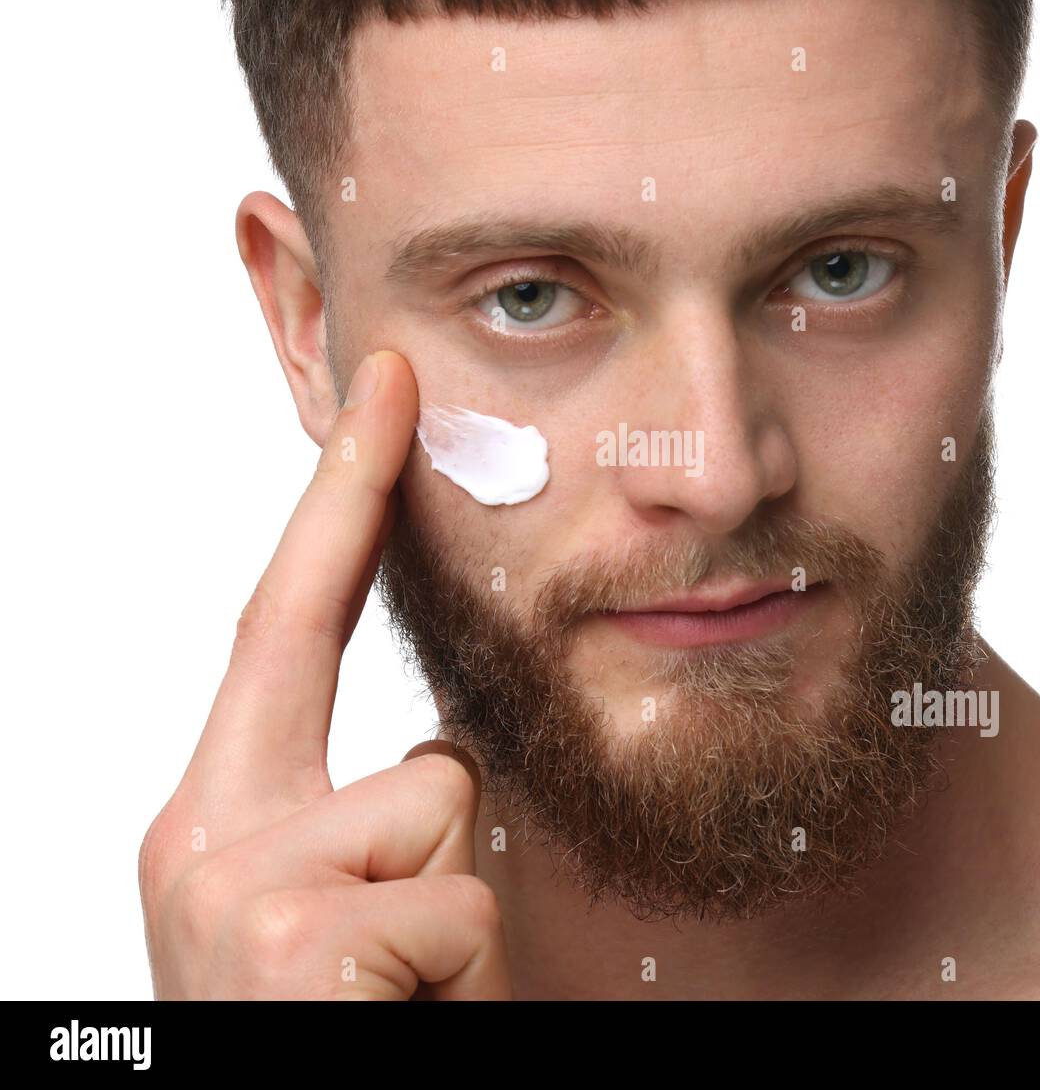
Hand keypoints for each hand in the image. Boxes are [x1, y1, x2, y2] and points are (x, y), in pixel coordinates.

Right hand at [137, 350, 510, 998]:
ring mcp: (238, 887)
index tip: (388, 389)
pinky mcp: (300, 940)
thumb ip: (373, 815)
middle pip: (357, 694)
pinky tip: (407, 1019)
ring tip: (405, 997)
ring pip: (434, 803)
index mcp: (215, 822)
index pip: (282, 618)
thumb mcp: (353, 911)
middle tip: (386, 835)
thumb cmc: (363, 1029)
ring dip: (452, 907)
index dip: (340, 494)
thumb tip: (433, 754)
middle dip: (407, 749)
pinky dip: (463, 964)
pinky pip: (457, 894)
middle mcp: (200, 837)